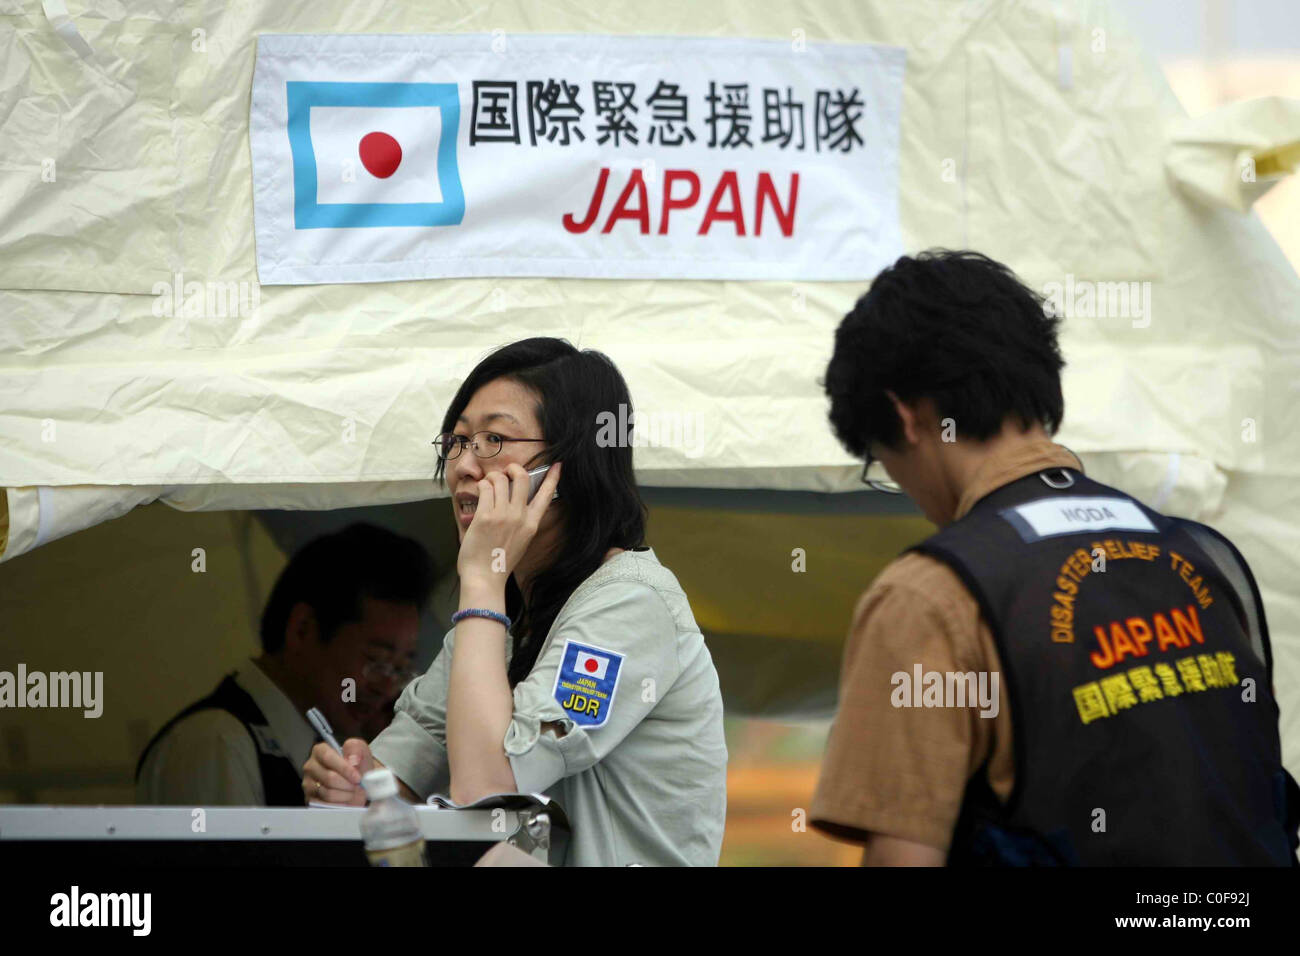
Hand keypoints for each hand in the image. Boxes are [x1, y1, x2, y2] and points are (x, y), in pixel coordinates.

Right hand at [302, 738, 372, 805]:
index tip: (357, 777)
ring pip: (328, 793)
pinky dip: (340, 804)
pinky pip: (326, 806)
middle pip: (329, 778)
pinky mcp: (311, 800)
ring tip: (354, 792)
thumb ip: (356, 749)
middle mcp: (311, 767)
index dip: (344, 768)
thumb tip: (352, 759)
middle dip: (348, 784)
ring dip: (346, 795)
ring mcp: (308, 784)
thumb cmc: (357, 765)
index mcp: (320, 751)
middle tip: (358, 786)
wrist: (358, 781)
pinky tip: (347, 800)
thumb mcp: (360, 750)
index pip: (328, 757)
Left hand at [456, 461, 561, 586]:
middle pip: (522, 477)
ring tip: (488, 485)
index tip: (558, 465)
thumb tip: (515, 501)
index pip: (547, 494)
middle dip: (513, 468)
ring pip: (500, 479)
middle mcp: (520, 517)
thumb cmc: (499, 561)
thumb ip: (523, 522)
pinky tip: (481, 492)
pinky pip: (485, 488)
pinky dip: (482, 486)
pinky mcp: (485, 516)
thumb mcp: (521, 541)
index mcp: (532, 524)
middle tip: (506, 472)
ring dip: (492, 478)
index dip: (553, 477)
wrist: (485, 577)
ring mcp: (503, 515)